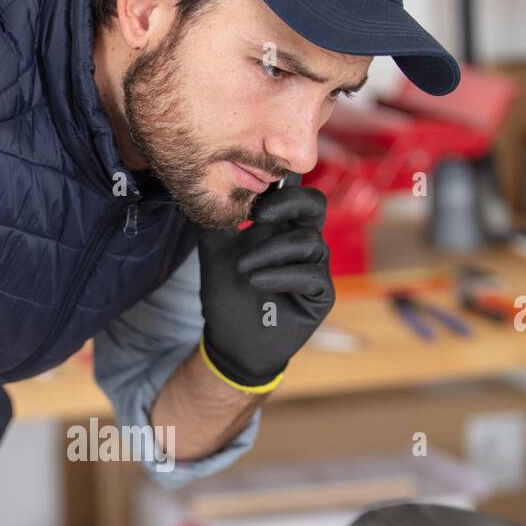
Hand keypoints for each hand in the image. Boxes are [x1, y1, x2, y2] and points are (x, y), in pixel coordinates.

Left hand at [197, 185, 333, 387]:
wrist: (232, 342)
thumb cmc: (228, 296)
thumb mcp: (214, 252)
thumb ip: (215, 219)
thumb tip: (205, 186)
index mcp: (282, 229)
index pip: (295, 192)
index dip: (280, 183)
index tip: (252, 191)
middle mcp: (303, 244)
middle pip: (316, 205)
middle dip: (289, 203)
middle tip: (260, 215)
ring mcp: (315, 268)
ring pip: (309, 242)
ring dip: (270, 252)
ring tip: (243, 269)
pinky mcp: (321, 295)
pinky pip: (312, 275)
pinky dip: (281, 275)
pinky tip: (257, 283)